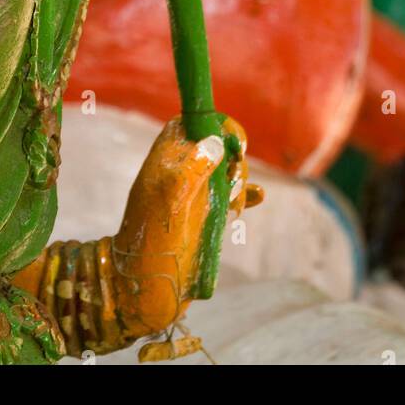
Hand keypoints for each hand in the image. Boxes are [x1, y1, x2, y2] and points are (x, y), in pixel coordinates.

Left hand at [111, 115, 257, 336]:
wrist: (148, 282)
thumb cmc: (153, 237)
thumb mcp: (171, 196)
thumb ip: (193, 166)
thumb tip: (216, 141)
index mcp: (169, 154)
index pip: (198, 122)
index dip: (221, 127)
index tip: (235, 146)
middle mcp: (183, 168)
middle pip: (221, 146)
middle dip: (235, 160)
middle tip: (232, 183)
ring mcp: (196, 191)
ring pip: (229, 171)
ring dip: (240, 181)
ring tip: (234, 205)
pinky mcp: (207, 212)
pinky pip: (233, 195)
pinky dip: (247, 195)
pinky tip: (257, 198)